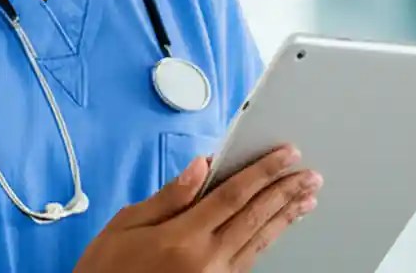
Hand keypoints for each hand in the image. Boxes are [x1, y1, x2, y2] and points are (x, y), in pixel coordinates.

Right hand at [73, 145, 321, 271]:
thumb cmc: (106, 272)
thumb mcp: (125, 227)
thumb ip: (168, 197)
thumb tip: (200, 166)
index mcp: (182, 238)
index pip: (233, 194)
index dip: (264, 171)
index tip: (285, 154)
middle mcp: (205, 260)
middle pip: (255, 216)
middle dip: (285, 191)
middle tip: (309, 174)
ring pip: (260, 240)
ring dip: (286, 215)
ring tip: (307, 197)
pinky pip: (250, 259)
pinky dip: (269, 238)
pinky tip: (279, 226)